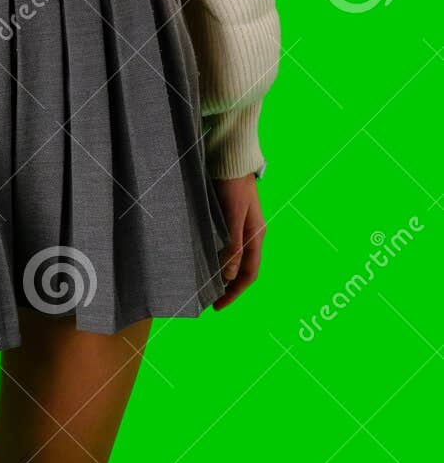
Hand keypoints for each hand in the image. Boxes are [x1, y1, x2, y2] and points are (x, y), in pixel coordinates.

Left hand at [210, 174, 264, 309]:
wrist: (231, 156)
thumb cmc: (232, 184)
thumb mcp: (233, 215)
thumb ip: (233, 244)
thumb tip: (229, 275)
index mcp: (257, 235)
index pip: (249, 273)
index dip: (235, 292)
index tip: (218, 306)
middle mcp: (252, 233)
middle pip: (244, 268)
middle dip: (230, 286)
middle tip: (210, 299)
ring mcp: (243, 224)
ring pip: (235, 256)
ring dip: (223, 272)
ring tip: (206, 283)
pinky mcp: (231, 216)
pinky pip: (228, 244)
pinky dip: (219, 256)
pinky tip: (206, 258)